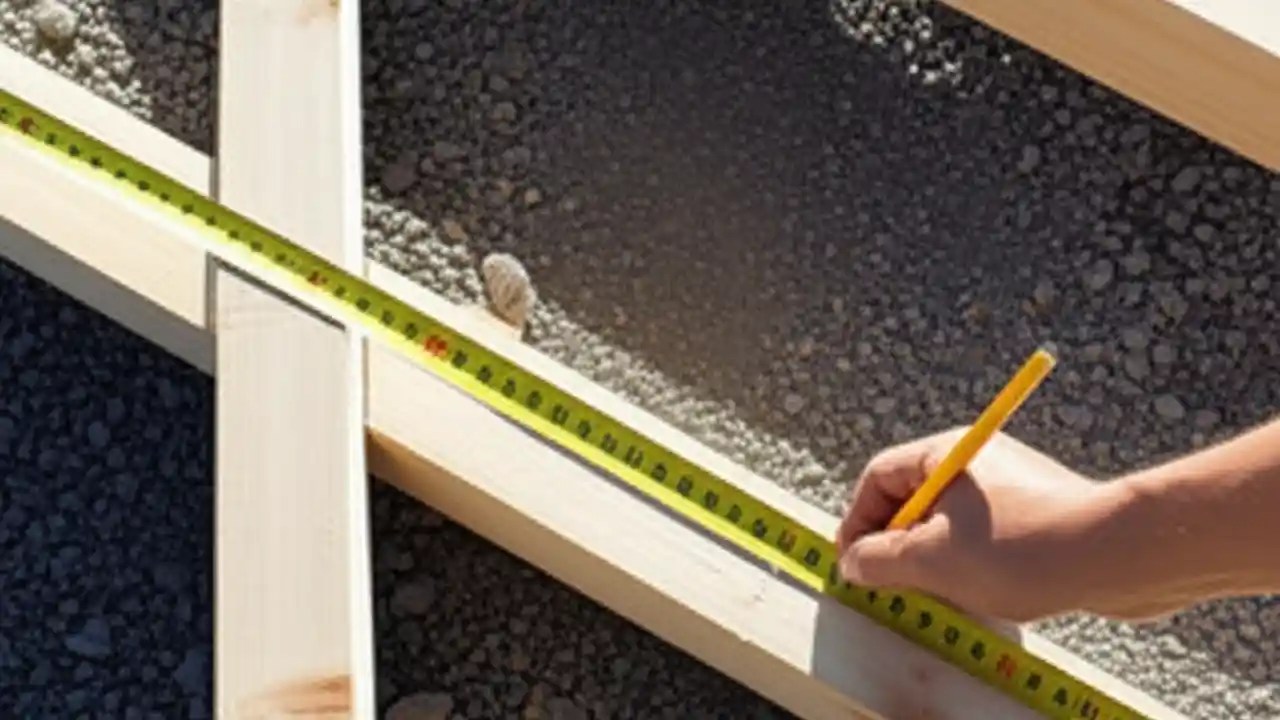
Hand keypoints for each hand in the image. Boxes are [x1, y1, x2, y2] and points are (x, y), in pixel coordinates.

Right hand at [833, 427, 1143, 622]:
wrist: (1116, 554)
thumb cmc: (1021, 548)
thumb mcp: (931, 560)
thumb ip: (879, 560)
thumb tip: (853, 562)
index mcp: (945, 453)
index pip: (878, 477)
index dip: (857, 521)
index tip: (854, 564)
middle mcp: (975, 458)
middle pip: (912, 498)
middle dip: (897, 544)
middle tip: (896, 583)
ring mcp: (1008, 485)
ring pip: (948, 522)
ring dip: (935, 559)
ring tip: (947, 591)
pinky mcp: (1037, 513)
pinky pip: (984, 536)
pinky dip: (972, 564)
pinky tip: (987, 592)